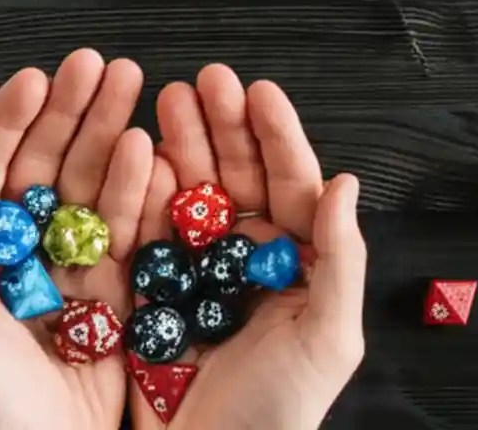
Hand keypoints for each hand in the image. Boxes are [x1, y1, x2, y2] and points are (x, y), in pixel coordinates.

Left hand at [0, 49, 162, 429]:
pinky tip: (153, 150)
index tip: (35, 79)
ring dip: (111, 133)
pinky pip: (127, 228)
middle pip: (44, 163)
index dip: (11, 120)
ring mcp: (67, 266)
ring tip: (132, 89)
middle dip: (71, 111)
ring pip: (89, 184)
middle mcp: (17, 251)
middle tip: (97, 67)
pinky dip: (141, 188)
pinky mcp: (112, 289)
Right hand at [131, 65, 366, 429]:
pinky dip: (137, 189)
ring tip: (162, 99)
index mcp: (293, 264)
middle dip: (218, 124)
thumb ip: (341, 259)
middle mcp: (242, 259)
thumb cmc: (278, 413)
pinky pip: (143, 227)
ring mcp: (192, 269)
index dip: (274, 134)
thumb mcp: (328, 339)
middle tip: (201, 80)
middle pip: (233, 175)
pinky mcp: (148, 286)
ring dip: (176, 143)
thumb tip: (345, 182)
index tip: (257, 89)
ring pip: (187, 190)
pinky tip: (133, 154)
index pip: (290, 184)